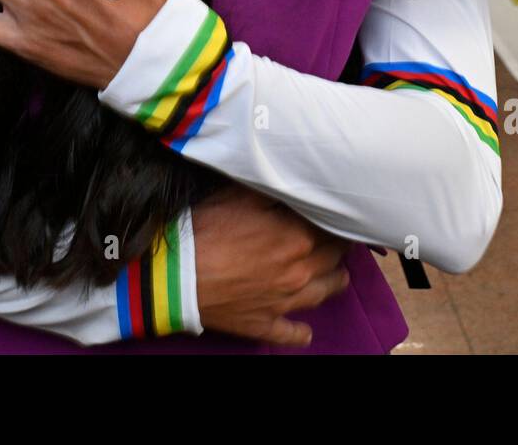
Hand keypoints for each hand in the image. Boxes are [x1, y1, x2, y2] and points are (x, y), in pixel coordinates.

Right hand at [194, 185, 350, 346]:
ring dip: (334, 283)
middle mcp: (299, 272)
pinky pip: (291, 333)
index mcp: (297, 238)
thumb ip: (273, 190)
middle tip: (341, 239)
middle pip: (332, 259)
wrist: (176, 275)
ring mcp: (283, 302)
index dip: (336, 219)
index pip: (331, 228)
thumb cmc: (207, 229)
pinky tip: (307, 331)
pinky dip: (301, 333)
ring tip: (339, 276)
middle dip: (338, 248)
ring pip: (322, 294)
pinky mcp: (263, 324)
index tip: (339, 213)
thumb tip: (295, 184)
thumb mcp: (241, 196)